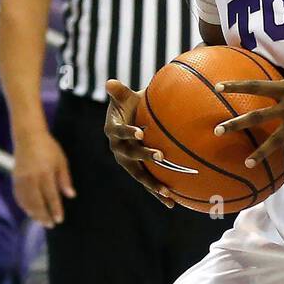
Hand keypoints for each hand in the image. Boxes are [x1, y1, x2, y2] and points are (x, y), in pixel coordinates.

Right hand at [13, 130, 74, 228]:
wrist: (28, 137)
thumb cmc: (48, 148)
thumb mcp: (61, 161)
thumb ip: (65, 179)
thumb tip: (71, 195)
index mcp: (45, 173)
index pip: (51, 196)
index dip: (55, 209)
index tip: (59, 220)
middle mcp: (32, 178)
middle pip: (37, 203)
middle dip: (44, 216)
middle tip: (50, 225)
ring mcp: (21, 179)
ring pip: (27, 202)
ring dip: (33, 213)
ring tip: (41, 221)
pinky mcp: (15, 179)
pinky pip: (19, 197)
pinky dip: (24, 206)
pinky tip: (30, 211)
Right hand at [104, 79, 175, 207]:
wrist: (130, 120)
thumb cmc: (129, 105)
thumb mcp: (124, 97)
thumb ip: (118, 91)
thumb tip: (110, 82)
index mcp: (113, 130)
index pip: (119, 132)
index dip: (128, 132)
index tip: (140, 132)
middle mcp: (118, 149)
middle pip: (130, 155)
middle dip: (144, 156)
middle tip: (160, 156)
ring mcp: (127, 163)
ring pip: (139, 175)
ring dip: (152, 184)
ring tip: (167, 193)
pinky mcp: (137, 171)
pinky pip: (147, 182)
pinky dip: (158, 192)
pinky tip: (173, 202)